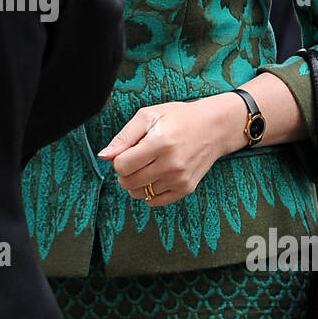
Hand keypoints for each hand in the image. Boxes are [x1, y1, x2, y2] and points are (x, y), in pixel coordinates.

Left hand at [97, 95, 243, 206]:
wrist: (213, 127)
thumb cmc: (179, 118)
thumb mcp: (148, 117)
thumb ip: (123, 137)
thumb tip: (104, 156)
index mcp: (159, 143)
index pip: (122, 166)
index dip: (118, 160)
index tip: (126, 152)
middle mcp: (171, 164)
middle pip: (128, 182)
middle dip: (124, 173)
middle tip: (134, 160)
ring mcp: (179, 179)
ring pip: (140, 194)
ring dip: (135, 183)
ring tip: (146, 167)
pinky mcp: (186, 188)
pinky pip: (155, 201)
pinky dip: (149, 193)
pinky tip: (154, 177)